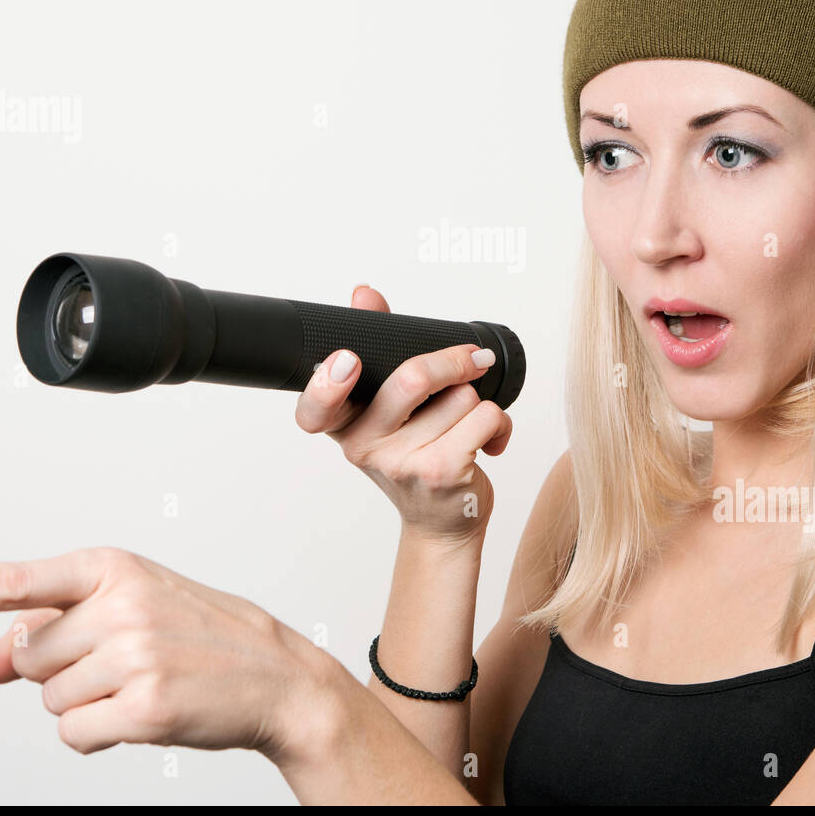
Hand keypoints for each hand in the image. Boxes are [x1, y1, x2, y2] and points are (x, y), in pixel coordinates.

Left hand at [0, 548, 335, 761]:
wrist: (276, 676)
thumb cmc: (200, 636)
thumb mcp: (128, 610)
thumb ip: (47, 626)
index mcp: (114, 568)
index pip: (20, 580)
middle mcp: (122, 604)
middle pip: (28, 654)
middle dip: (60, 668)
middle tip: (121, 659)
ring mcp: (135, 654)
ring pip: (48, 699)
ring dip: (82, 702)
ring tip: (141, 682)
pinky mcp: (145, 705)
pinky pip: (73, 734)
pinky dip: (97, 734)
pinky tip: (141, 712)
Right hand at [294, 284, 512, 545]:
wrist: (443, 522)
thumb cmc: (416, 454)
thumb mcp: (388, 408)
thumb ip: (378, 348)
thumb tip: (364, 294)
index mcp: (344, 424)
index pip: (316, 408)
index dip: (327, 382)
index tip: (347, 359)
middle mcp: (364, 447)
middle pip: (412, 378)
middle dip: (453, 361)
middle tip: (473, 359)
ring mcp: (402, 464)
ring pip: (460, 396)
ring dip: (475, 400)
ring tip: (464, 424)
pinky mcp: (442, 473)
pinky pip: (485, 417)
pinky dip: (499, 422)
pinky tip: (488, 440)